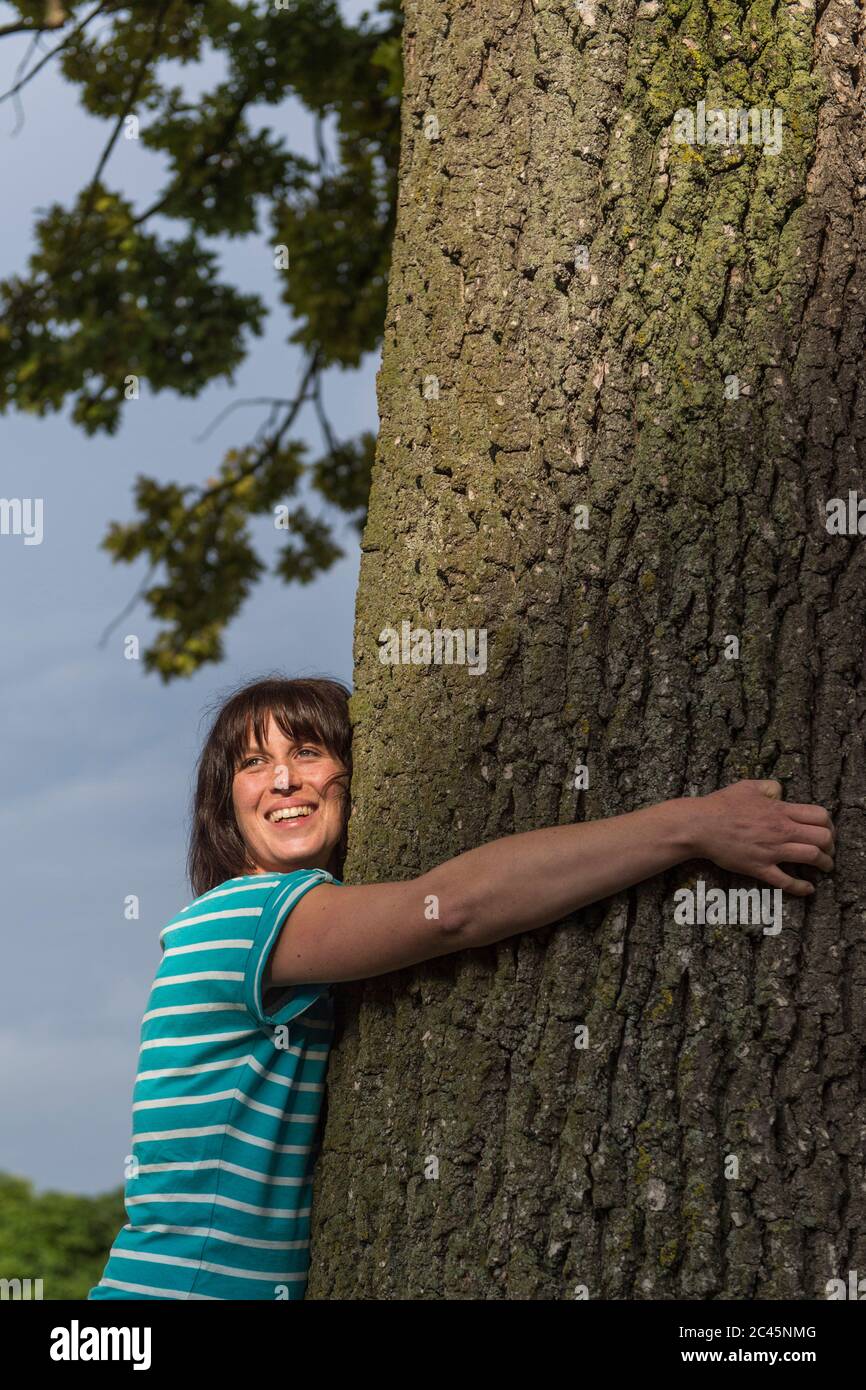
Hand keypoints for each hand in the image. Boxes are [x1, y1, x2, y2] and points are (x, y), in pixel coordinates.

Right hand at [689, 779, 834, 895]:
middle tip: (828, 850)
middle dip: (831, 845)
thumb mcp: (747, 786)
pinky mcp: (759, 867)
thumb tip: (781, 792)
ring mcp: (771, 850)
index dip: (829, 824)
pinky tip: (808, 889)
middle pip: (822, 837)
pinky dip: (801, 887)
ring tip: (824, 867)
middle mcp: (780, 830)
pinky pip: (786, 881)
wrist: (700, 825)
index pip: (820, 816)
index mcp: (779, 810)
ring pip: (811, 857)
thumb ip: (769, 787)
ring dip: (824, 864)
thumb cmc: (721, 805)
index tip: (827, 830)